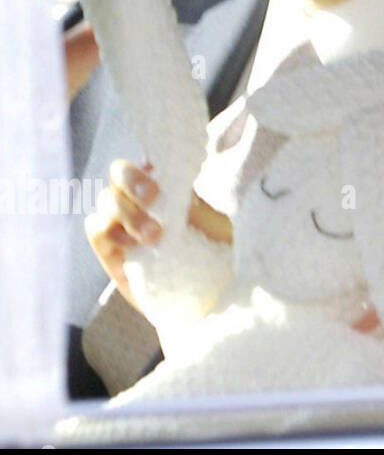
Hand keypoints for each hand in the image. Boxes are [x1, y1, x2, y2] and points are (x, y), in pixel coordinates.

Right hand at [85, 159, 232, 310]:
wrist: (206, 294)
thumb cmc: (215, 252)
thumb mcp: (216, 223)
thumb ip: (197, 202)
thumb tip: (185, 182)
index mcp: (167, 186)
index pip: (146, 160)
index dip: (148, 162)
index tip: (161, 175)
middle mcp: (140, 200)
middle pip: (118, 174)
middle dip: (133, 183)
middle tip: (154, 199)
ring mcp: (122, 223)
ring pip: (106, 201)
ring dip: (127, 213)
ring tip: (154, 235)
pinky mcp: (110, 251)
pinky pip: (96, 229)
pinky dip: (109, 230)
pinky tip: (130, 244)